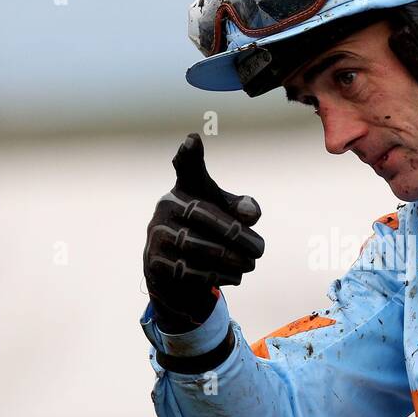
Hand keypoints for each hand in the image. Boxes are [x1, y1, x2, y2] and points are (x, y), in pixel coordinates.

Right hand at [144, 134, 263, 332]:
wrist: (173, 276)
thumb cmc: (205, 235)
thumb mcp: (224, 216)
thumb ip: (240, 208)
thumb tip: (251, 213)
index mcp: (183, 190)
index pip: (186, 168)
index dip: (189, 154)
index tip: (193, 139)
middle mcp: (165, 208)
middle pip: (205, 217)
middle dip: (238, 236)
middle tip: (260, 249)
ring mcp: (157, 236)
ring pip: (200, 248)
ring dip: (232, 260)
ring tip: (249, 264)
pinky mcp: (157, 265)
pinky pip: (192, 272)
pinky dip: (219, 276)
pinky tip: (235, 276)